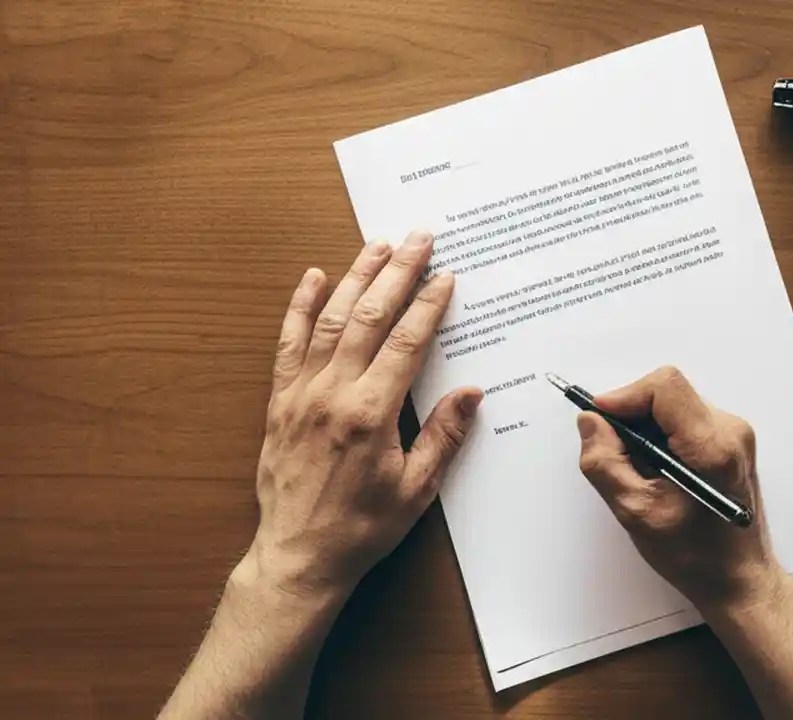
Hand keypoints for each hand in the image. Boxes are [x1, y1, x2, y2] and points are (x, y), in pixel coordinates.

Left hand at [243, 232, 482, 600]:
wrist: (298, 556)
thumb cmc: (361, 528)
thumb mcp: (416, 490)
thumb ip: (443, 437)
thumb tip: (471, 392)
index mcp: (370, 414)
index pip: (405, 342)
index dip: (428, 305)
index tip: (445, 276)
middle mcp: (332, 394)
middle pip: (368, 317)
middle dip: (396, 273)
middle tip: (417, 238)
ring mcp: (301, 393)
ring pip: (330, 319)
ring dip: (355, 277)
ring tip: (377, 245)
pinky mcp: (280, 401)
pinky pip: (289, 343)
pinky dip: (301, 307)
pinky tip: (313, 278)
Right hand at [575, 366, 783, 611]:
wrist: (740, 578)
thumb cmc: (695, 556)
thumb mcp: (637, 513)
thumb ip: (606, 463)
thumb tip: (590, 422)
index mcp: (711, 447)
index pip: (664, 387)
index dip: (624, 396)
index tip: (599, 420)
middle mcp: (730, 431)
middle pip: (667, 393)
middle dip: (632, 416)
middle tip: (615, 453)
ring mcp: (734, 434)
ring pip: (674, 405)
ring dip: (646, 428)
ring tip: (639, 470)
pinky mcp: (731, 441)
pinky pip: (686, 419)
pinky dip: (662, 436)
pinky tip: (658, 471)